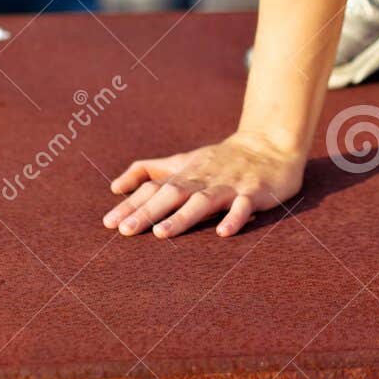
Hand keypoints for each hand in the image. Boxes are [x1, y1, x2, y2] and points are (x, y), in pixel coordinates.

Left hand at [102, 132, 304, 238]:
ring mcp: (229, 184)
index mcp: (186, 174)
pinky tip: (222, 233)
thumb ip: (149, 172)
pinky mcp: (254, 192)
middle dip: (148, 211)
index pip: (153, 188)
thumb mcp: (182, 162)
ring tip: (161, 234)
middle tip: (126, 230)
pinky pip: (244, 206)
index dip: (131, 204)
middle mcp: (203, 178)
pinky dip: (234, 218)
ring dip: (182, 217)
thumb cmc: (220, 160)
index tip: (109, 223)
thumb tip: (114, 186)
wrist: (269, 144)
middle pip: (173, 194)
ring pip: (203, 201)